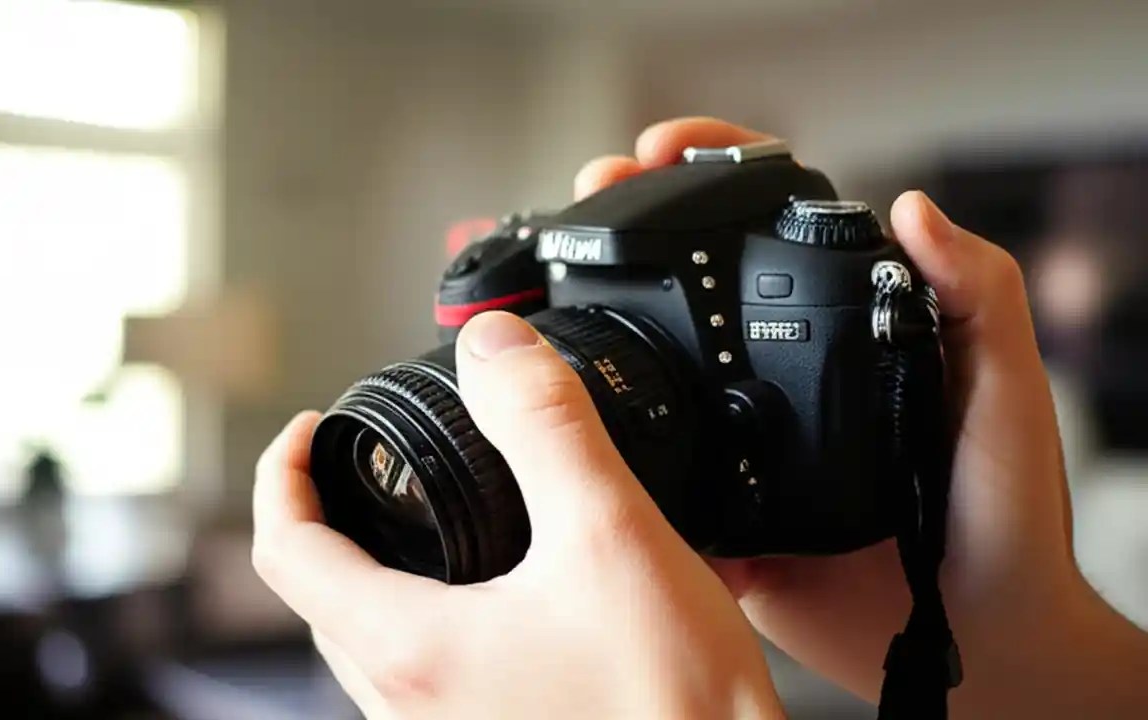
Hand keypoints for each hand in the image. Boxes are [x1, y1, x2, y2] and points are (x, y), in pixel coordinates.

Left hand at [253, 312, 785, 718]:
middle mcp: (408, 710)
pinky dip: (427, 618)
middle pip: (319, 600)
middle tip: (360, 468)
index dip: (284, 474)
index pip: (286, 553)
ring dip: (373, 575)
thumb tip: (494, 345)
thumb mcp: (610, 535)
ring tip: (420, 523)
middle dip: (327, 520)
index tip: (313, 430)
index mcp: (411, 652)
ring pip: (371, 645)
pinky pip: (425, 678)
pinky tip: (496, 598)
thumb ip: (546, 425)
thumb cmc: (671, 708)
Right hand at [576, 117, 1147, 717]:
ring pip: (653, 366)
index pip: (766, 224)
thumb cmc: (1005, 508)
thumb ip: (976, 294)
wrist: (977, 633)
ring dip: (596, 312)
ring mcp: (737, 437)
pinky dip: (600, 436)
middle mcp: (778, 373)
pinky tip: (563, 397)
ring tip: (550, 276)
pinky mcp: (714, 509)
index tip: (659, 151)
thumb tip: (913, 207)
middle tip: (590, 192)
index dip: (707, 172)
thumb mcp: (1002, 386)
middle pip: (689, 280)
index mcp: (841, 328)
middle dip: (625, 224)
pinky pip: (647, 470)